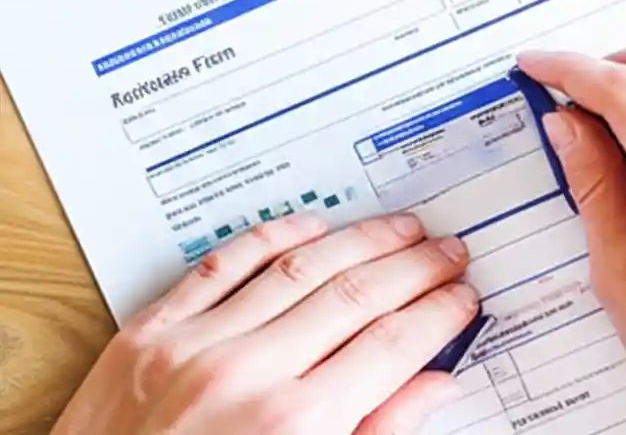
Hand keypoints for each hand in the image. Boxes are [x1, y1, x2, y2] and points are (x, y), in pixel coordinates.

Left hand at [54, 213, 477, 434]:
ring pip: (301, 267)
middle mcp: (248, 377)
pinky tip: (312, 224)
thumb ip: (377, 434)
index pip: (395, 344)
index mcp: (298, 426)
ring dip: (362, 239)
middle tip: (447, 253)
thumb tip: (433, 388)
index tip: (462, 297)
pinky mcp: (148, 333)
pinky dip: (272, 237)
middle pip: (358, 295)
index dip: (440, 312)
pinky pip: (221, 265)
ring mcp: (194, 347)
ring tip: (400, 229)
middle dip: (416, 268)